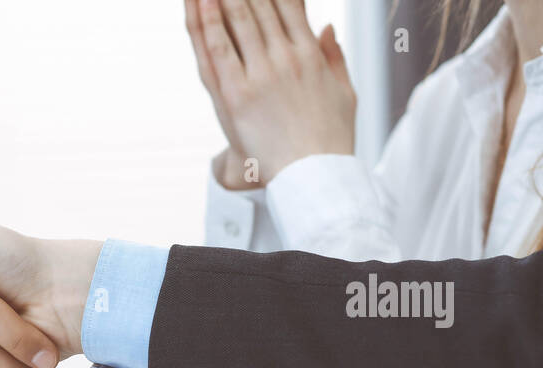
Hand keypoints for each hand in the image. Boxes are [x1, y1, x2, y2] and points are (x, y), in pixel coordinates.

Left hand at [188, 0, 354, 186]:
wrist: (314, 174)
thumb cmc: (330, 140)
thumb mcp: (344, 93)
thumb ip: (334, 58)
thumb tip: (327, 27)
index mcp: (310, 53)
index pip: (289, 4)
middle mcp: (285, 56)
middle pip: (260, 5)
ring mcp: (260, 73)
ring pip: (237, 19)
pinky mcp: (236, 93)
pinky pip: (217, 49)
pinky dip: (206, 22)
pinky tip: (198, 1)